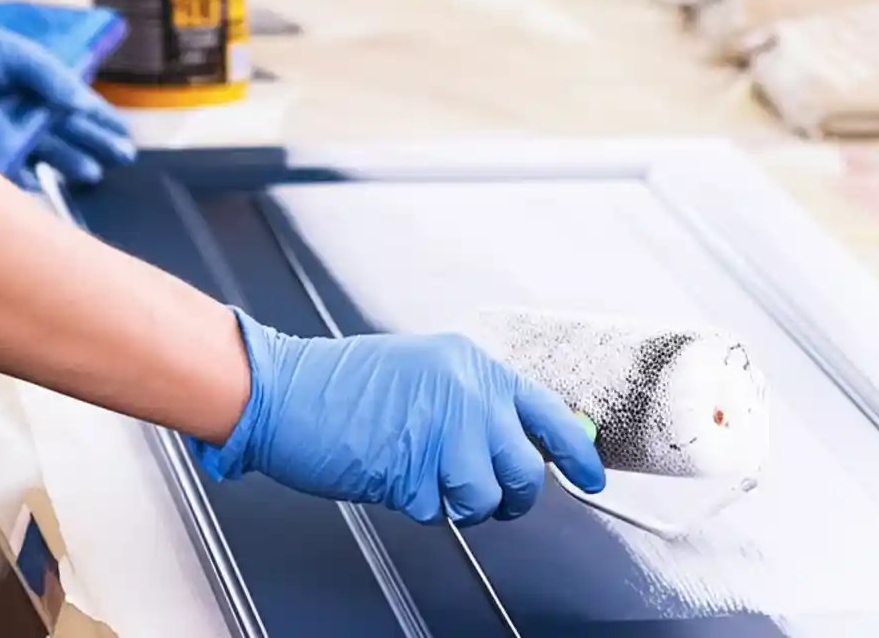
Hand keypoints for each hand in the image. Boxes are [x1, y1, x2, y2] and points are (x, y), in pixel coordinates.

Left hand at [0, 4, 133, 184]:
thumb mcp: (13, 53)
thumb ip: (51, 76)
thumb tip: (81, 103)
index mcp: (38, 86)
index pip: (78, 105)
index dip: (103, 118)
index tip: (124, 131)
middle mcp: (26, 112)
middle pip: (70, 134)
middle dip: (98, 145)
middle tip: (123, 156)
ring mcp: (6, 134)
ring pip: (48, 156)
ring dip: (71, 165)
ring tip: (92, 174)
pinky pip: (11, 173)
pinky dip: (26, 181)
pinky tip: (41, 183)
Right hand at [189, 309, 605, 525]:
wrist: (285, 390)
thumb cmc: (346, 385)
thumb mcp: (426, 373)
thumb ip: (475, 403)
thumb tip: (521, 442)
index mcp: (474, 366)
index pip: (549, 412)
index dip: (577, 451)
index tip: (593, 475)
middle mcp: (468, 394)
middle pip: (526, 468)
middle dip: (512, 495)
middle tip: (493, 498)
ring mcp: (444, 430)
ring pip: (486, 497)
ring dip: (461, 504)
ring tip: (428, 481)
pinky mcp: (414, 467)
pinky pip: (438, 511)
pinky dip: (418, 506)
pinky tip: (394, 476)